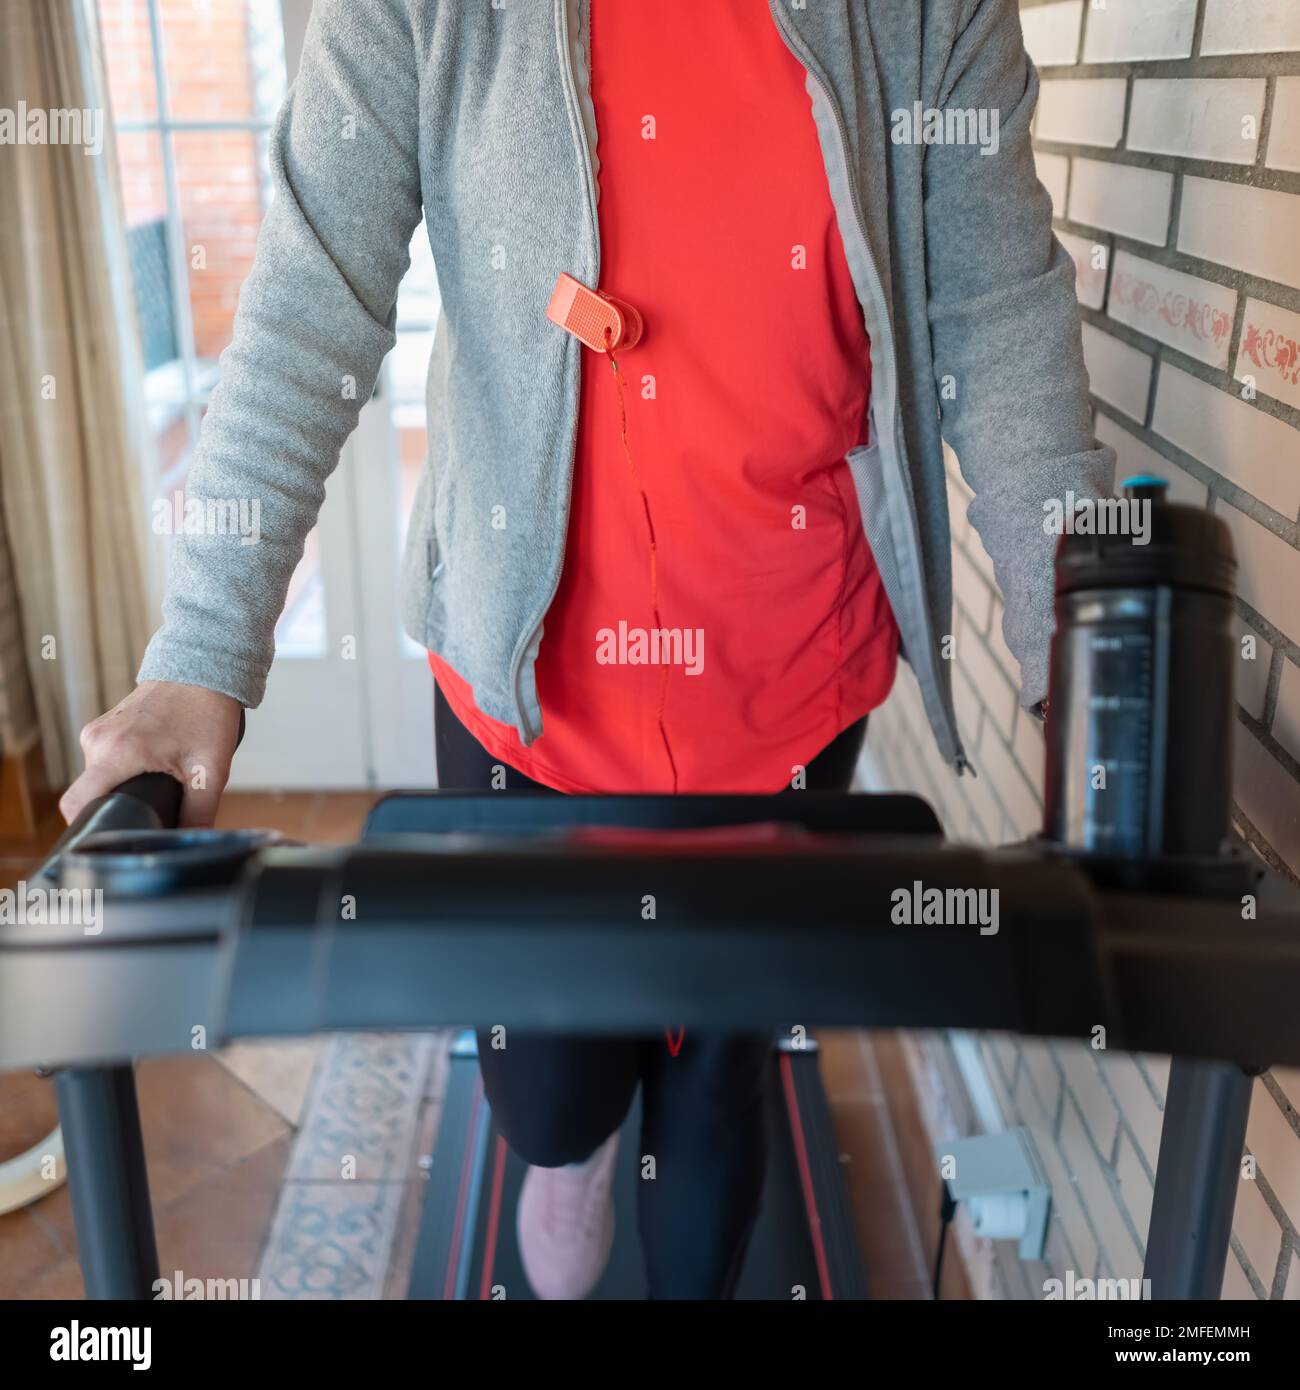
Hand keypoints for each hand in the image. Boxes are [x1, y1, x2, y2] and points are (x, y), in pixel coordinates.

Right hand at [60, 681, 244, 828]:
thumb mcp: (211, 770)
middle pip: (90, 794)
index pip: (76, 803)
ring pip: (98, 778)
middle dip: (117, 806)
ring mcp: (97, 731)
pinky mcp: (103, 726)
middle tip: (152, 809)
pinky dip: (122, 770)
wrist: (203, 669)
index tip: (112, 835)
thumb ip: (200, 812)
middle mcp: (98, 741)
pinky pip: (103, 761)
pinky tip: (151, 767)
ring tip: (157, 782)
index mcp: (117, 752)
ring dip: (122, 786)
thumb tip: (192, 843)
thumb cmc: (208, 714)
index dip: (88, 827)